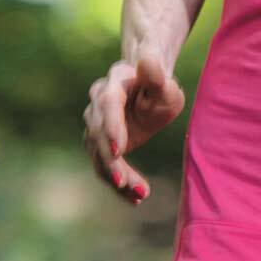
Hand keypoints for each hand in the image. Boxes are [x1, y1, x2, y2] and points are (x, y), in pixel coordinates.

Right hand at [82, 52, 185, 205]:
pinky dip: (117, 183)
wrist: (147, 89)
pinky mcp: (98, 141)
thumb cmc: (160, 86)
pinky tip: (135, 199)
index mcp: (116, 82)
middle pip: (97, 133)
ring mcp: (95, 121)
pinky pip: (102, 165)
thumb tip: (147, 61)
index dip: (111, 127)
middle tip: (125, 183)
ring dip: (114, 176)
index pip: (108, 103)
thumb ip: (157, 76)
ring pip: (97, 153)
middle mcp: (98, 101)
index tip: (118, 150)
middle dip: (110, 161)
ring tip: (138, 195)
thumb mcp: (166, 83)